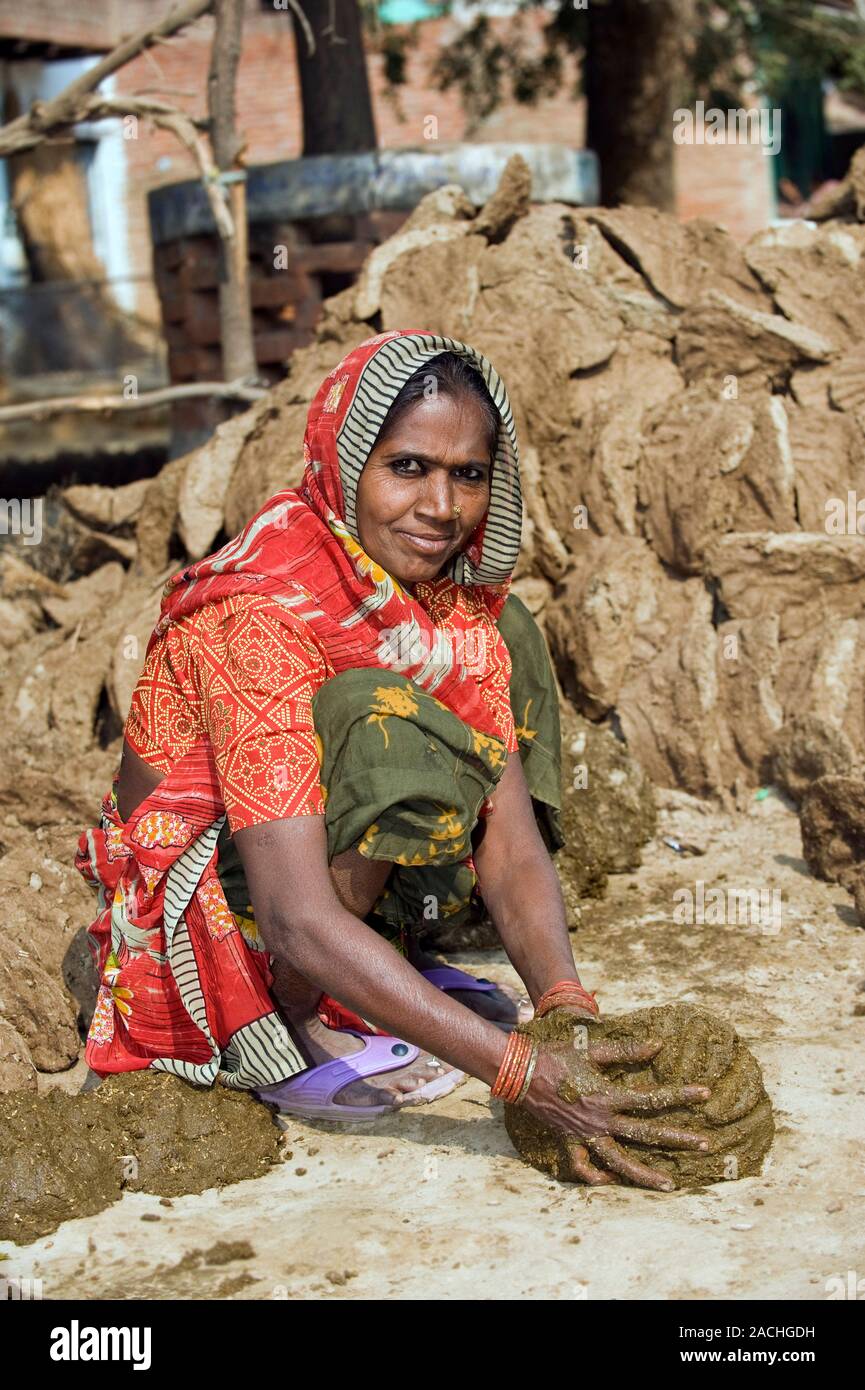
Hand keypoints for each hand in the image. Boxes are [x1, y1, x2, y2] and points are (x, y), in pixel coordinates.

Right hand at [518, 1034, 711, 1191]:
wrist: (521, 1072)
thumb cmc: (557, 1056)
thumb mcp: (593, 1050)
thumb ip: (626, 1051)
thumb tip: (657, 1045)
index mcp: (609, 1096)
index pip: (653, 1099)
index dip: (681, 1095)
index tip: (704, 1094)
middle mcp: (601, 1121)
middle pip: (646, 1134)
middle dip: (678, 1140)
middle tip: (705, 1145)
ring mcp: (586, 1135)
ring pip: (620, 1162)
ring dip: (646, 1174)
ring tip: (669, 1185)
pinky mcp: (569, 1142)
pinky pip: (584, 1167)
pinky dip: (597, 1176)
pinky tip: (610, 1180)